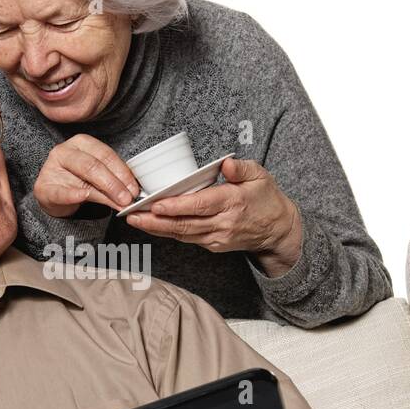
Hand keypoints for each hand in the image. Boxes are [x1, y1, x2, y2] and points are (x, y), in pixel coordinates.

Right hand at [33, 136, 140, 216]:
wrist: (52, 194)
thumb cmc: (77, 181)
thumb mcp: (97, 176)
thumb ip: (113, 179)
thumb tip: (134, 191)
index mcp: (82, 142)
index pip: (106, 155)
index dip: (122, 172)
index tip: (134, 188)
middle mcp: (66, 151)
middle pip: (94, 165)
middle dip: (114, 183)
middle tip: (127, 198)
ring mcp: (52, 168)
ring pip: (81, 178)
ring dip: (102, 193)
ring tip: (117, 203)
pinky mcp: (44, 187)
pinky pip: (60, 191)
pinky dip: (73, 194)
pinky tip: (84, 196)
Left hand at [126, 158, 301, 273]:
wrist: (278, 231)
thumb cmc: (266, 199)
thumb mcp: (261, 176)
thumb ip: (242, 169)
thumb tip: (226, 163)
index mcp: (233, 202)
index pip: (200, 205)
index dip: (176, 206)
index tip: (156, 204)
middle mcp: (223, 223)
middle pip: (184, 224)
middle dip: (155, 221)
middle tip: (132, 215)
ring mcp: (217, 237)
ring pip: (182, 234)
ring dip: (156, 228)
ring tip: (134, 220)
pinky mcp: (213, 245)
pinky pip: (187, 238)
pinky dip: (167, 232)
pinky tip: (151, 225)